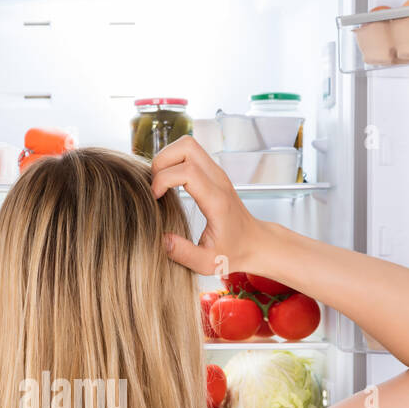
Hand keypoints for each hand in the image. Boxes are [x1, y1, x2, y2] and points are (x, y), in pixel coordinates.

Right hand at [150, 136, 267, 277]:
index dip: (163, 180)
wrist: (254, 242)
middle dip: (161, 161)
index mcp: (216, 199)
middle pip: (186, 146)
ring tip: (159, 183)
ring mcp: (216, 172)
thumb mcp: (207, 263)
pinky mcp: (212, 172)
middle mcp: (218, 179)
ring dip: (166, 158)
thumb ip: (184, 254)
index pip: (186, 171)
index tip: (155, 199)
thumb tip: (162, 239)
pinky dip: (173, 161)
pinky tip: (168, 184)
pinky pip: (189, 153)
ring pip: (187, 144)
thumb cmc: (232, 253)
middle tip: (154, 185)